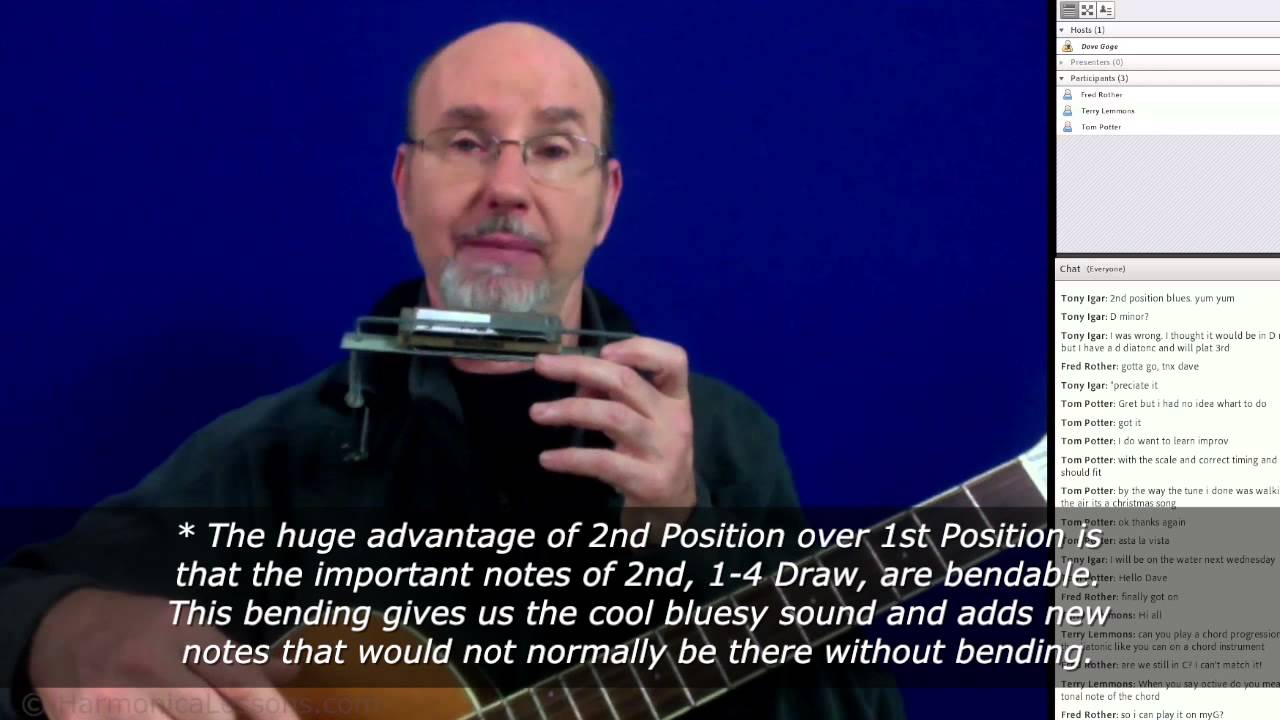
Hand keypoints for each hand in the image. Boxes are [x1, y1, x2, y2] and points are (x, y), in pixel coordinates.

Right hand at [27, 589, 298, 719]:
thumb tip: (293, 669)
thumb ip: (239, 656)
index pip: (239, 677)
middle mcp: (149, 665)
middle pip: (212, 716)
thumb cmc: (140, 629)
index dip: (272, 709)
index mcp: (183, 632)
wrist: (59, 627)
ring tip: (184, 714)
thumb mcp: (189, 625)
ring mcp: (113, 700)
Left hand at [531, 337, 695, 523]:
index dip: (638, 348)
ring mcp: (663, 451)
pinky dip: (571, 458)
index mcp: (676, 399)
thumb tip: (577, 382)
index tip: (602, 350)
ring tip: (537, 413)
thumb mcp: (645, 422)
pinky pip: (603, 462)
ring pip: (612, 416)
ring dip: (569, 409)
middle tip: (542, 365)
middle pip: (626, 381)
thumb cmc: (652, 456)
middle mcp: (674, 420)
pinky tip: (548, 459)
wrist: (673, 509)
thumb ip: (618, 397)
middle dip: (579, 368)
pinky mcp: (648, 480)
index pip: (673, 360)